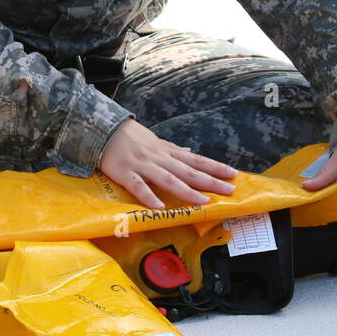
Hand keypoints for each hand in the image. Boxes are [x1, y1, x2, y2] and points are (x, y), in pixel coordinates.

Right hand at [99, 119, 237, 208]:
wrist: (103, 128)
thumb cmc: (130, 137)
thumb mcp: (155, 141)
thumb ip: (173, 149)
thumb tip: (190, 152)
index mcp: (167, 152)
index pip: (196, 160)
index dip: (215, 167)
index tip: (233, 174)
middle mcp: (159, 158)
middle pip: (188, 171)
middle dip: (210, 181)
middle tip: (229, 190)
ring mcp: (143, 165)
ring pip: (168, 179)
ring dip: (186, 190)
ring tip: (203, 201)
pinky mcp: (125, 173)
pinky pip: (138, 186)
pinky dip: (149, 196)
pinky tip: (160, 207)